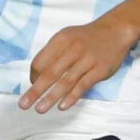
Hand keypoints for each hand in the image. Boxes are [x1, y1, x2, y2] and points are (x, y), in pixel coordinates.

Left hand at [23, 17, 139, 112]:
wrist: (116, 30)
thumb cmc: (86, 37)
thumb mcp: (67, 36)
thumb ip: (53, 54)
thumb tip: (38, 77)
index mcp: (60, 41)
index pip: (40, 62)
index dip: (33, 76)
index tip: (32, 86)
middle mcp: (72, 50)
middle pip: (50, 74)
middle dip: (35, 91)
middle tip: (23, 105)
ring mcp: (87, 60)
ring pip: (65, 82)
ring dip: (51, 97)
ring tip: (40, 109)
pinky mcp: (99, 70)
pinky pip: (83, 85)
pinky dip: (72, 97)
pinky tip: (63, 106)